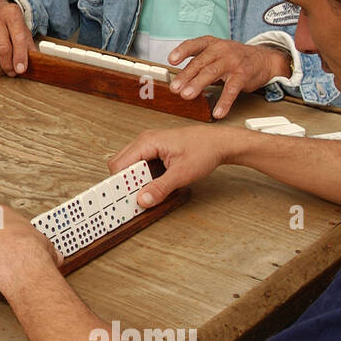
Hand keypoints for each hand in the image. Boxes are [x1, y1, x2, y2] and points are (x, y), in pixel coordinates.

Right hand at [0, 0, 35, 76]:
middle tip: (13, 72)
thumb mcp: (21, 25)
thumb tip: (35, 61)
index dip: (20, 57)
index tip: (21, 69)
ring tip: (3, 70)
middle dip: (9, 66)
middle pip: (3, 49)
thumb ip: (28, 43)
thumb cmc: (6, 20)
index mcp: (11, 13)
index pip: (18, 38)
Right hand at [108, 125, 237, 207]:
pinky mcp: (155, 150)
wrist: (220, 142)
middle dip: (126, 183)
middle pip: (121, 165)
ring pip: (130, 166)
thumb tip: (143, 200)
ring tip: (149, 191)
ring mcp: (149, 145)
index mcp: (147, 142)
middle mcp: (145, 141)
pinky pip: (140, 164)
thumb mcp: (182, 174)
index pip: (119, 165)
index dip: (120, 184)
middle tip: (138, 196)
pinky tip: (156, 183)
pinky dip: (143, 177)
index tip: (124, 198)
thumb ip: (160, 188)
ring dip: (136, 180)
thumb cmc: (205, 150)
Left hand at [167, 37, 290, 118]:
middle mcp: (221, 50)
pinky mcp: (243, 75)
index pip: (194, 44)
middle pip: (200, 62)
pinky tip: (217, 112)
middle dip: (186, 75)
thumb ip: (197, 64)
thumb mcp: (215, 54)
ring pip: (212, 73)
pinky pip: (232, 89)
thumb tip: (177, 81)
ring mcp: (232, 62)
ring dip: (198, 85)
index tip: (171, 60)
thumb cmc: (233, 58)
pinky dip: (224, 102)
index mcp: (211, 44)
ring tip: (186, 96)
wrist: (263, 59)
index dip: (182, 51)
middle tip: (175, 88)